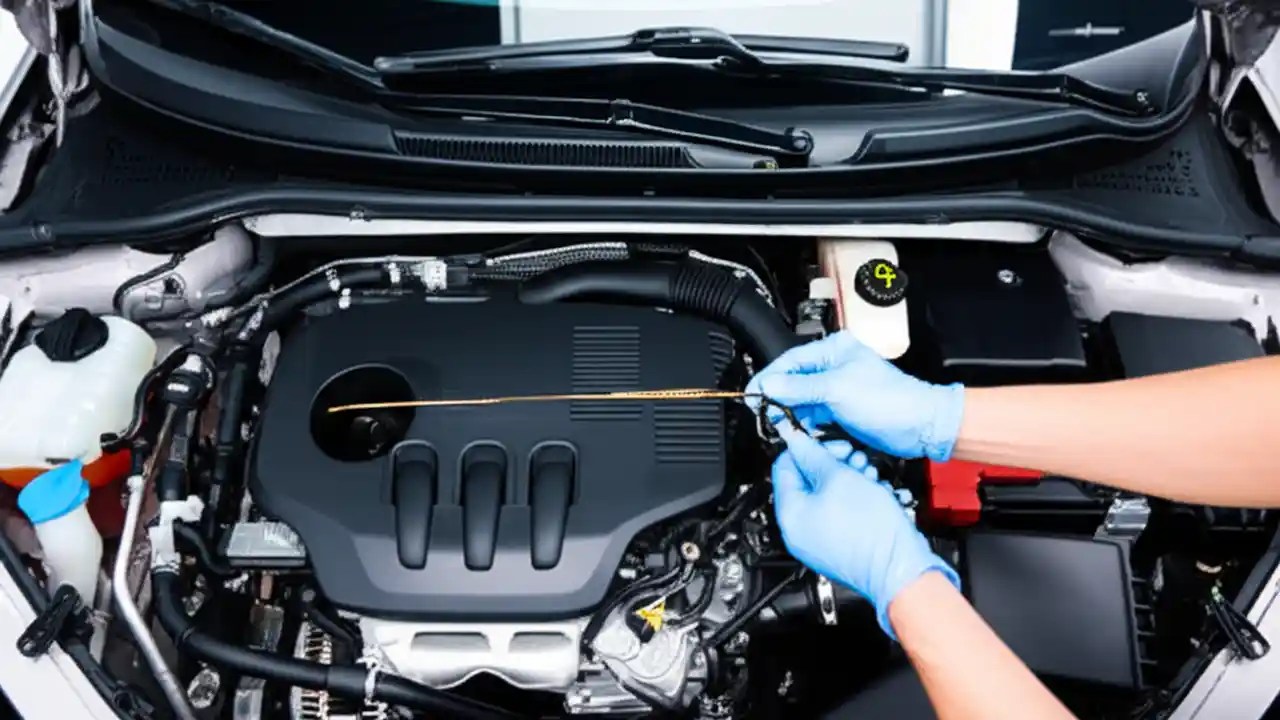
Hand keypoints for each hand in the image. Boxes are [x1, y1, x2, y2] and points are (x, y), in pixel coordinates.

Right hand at [747, 331, 964, 460]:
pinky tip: (801, 430)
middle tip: (764, 412)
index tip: (754, 393)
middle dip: (780, 398)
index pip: (790, 360)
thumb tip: (769, 384)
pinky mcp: (842, 410)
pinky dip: (805, 423)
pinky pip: (814, 415)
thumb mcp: (837, 390)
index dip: (770, 377)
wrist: (919, 426)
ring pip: (802, 400)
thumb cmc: (891, 400)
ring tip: (784, 424)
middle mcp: (835, 366)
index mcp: (834, 350)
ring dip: (792, 413)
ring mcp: (838, 389)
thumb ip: (799, 387)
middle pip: (793, 380)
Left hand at [771, 423, 959, 636]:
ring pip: (827, 496)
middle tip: (852, 458)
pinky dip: (856, 498)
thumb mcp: (840, 479)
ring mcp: (820, 541)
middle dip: (832, 464)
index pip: (783, 467)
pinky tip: (874, 493)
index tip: (826, 441)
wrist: (901, 569)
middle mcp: (799, 531)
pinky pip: (841, 513)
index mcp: (790, 515)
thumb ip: (814, 456)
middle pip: (807, 481)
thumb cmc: (872, 533)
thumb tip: (797, 441)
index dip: (805, 448)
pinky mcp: (840, 545)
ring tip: (867, 475)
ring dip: (848, 478)